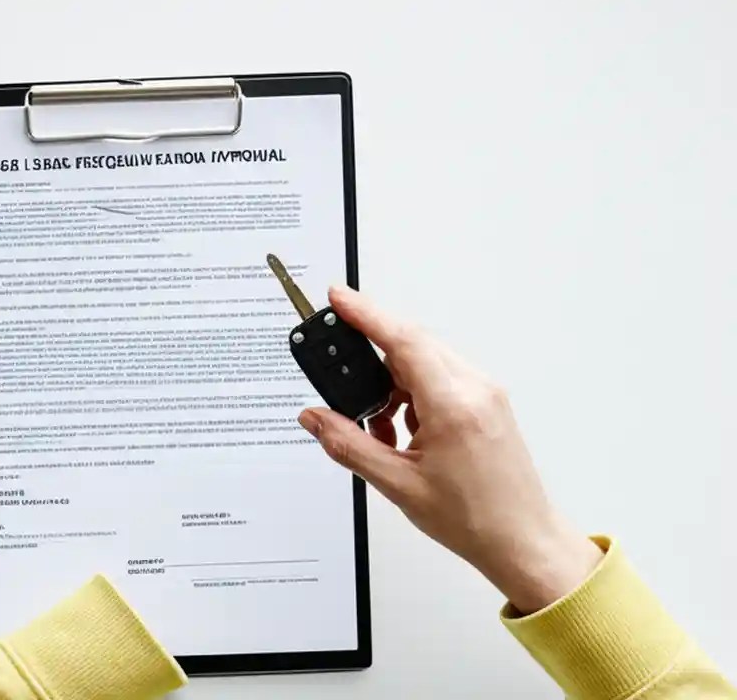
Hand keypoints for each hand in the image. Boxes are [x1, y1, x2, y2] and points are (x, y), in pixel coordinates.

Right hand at [298, 286, 602, 613]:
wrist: (523, 541)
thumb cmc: (475, 519)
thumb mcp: (397, 484)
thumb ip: (349, 445)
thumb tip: (315, 418)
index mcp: (454, 405)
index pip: (403, 340)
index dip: (366, 313)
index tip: (338, 297)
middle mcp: (475, 389)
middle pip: (412, 346)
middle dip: (372, 358)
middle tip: (342, 376)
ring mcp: (486, 394)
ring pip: (425, 363)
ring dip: (393, 385)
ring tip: (380, 430)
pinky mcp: (488, 403)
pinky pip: (440, 379)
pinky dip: (413, 396)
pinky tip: (402, 432)